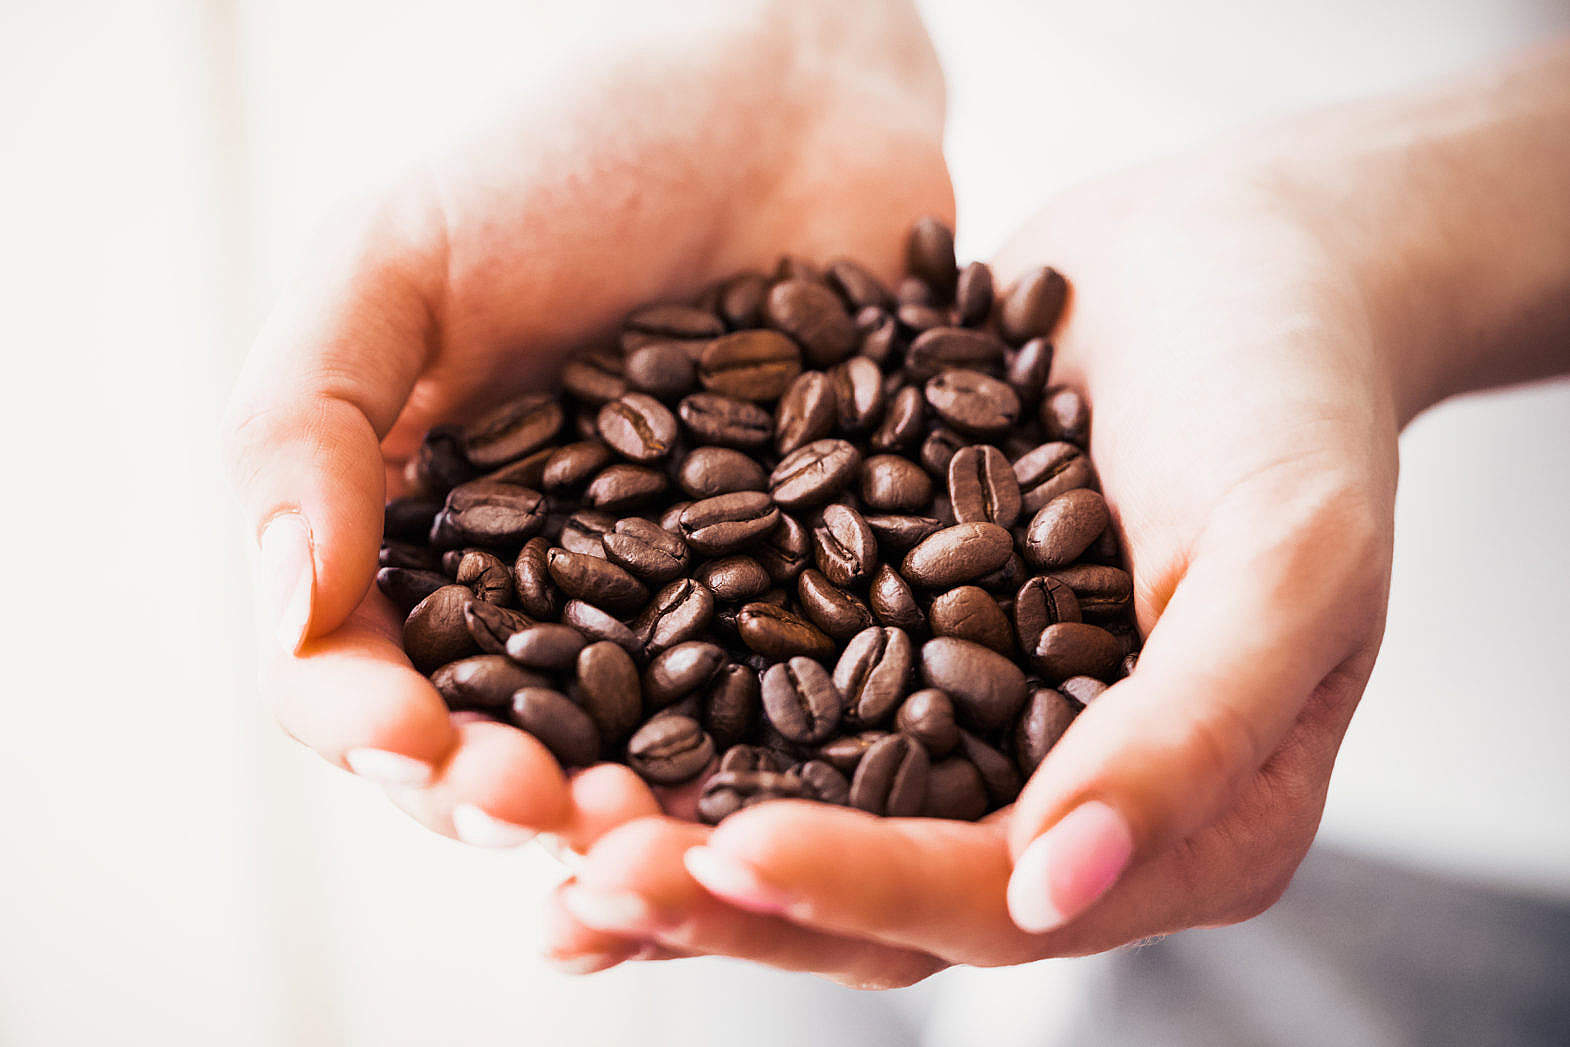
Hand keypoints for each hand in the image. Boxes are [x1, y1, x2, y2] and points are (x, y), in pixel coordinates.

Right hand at [222, 1, 951, 854]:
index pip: (359, 674)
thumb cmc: (574, 158)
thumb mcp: (394, 256)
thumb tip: (284, 614)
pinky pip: (787, 710)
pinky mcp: (806, 603)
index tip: (421, 743)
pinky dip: (778, 768)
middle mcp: (540, 594)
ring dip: (638, 820)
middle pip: (497, 749)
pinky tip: (794, 797)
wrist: (790, 102)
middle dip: (506, 802)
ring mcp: (678, 610)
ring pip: (638, 760)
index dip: (375, 730)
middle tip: (553, 815)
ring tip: (668, 836)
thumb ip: (302, 421)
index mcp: (417, 534)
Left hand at [543, 148, 1401, 983]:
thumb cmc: (1291, 395)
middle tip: (591, 874)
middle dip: (735, 892)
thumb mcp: (1287, 558)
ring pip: (809, 812)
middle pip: (880, 893)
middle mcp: (1055, 799)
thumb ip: (1192, 731)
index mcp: (1174, 826)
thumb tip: (1060, 886)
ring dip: (681, 828)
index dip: (869, 889)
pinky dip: (676, 715)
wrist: (1234, 252)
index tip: (732, 850)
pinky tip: (564, 717)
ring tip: (545, 828)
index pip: (998, 901)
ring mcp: (967, 724)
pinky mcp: (891, 634)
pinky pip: (773, 694)